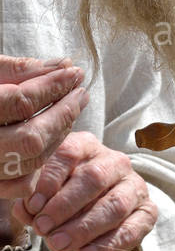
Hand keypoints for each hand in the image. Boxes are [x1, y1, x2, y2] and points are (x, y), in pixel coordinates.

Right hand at [0, 55, 88, 200]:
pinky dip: (40, 165)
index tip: (74, 72)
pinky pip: (21, 185)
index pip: (21, 102)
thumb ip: (18, 69)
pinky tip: (49, 142)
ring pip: (31, 162)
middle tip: (80, 93)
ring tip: (70, 111)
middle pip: (32, 139)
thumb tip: (64, 66)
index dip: (52, 87)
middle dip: (62, 115)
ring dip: (58, 137)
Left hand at [12, 131, 156, 250]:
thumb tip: (25, 209)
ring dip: (84, 227)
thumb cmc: (66, 201)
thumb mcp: (45, 197)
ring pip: (114, 205)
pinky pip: (132, 229)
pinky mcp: (148, 212)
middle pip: (94, 179)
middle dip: (65, 206)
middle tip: (44, 228)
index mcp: (87, 146)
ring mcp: (135, 186)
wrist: (97, 220)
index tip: (33, 205)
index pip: (70, 153)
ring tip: (59, 244)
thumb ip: (33, 201)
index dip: (50, 179)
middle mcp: (115, 161)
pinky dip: (107, 245)